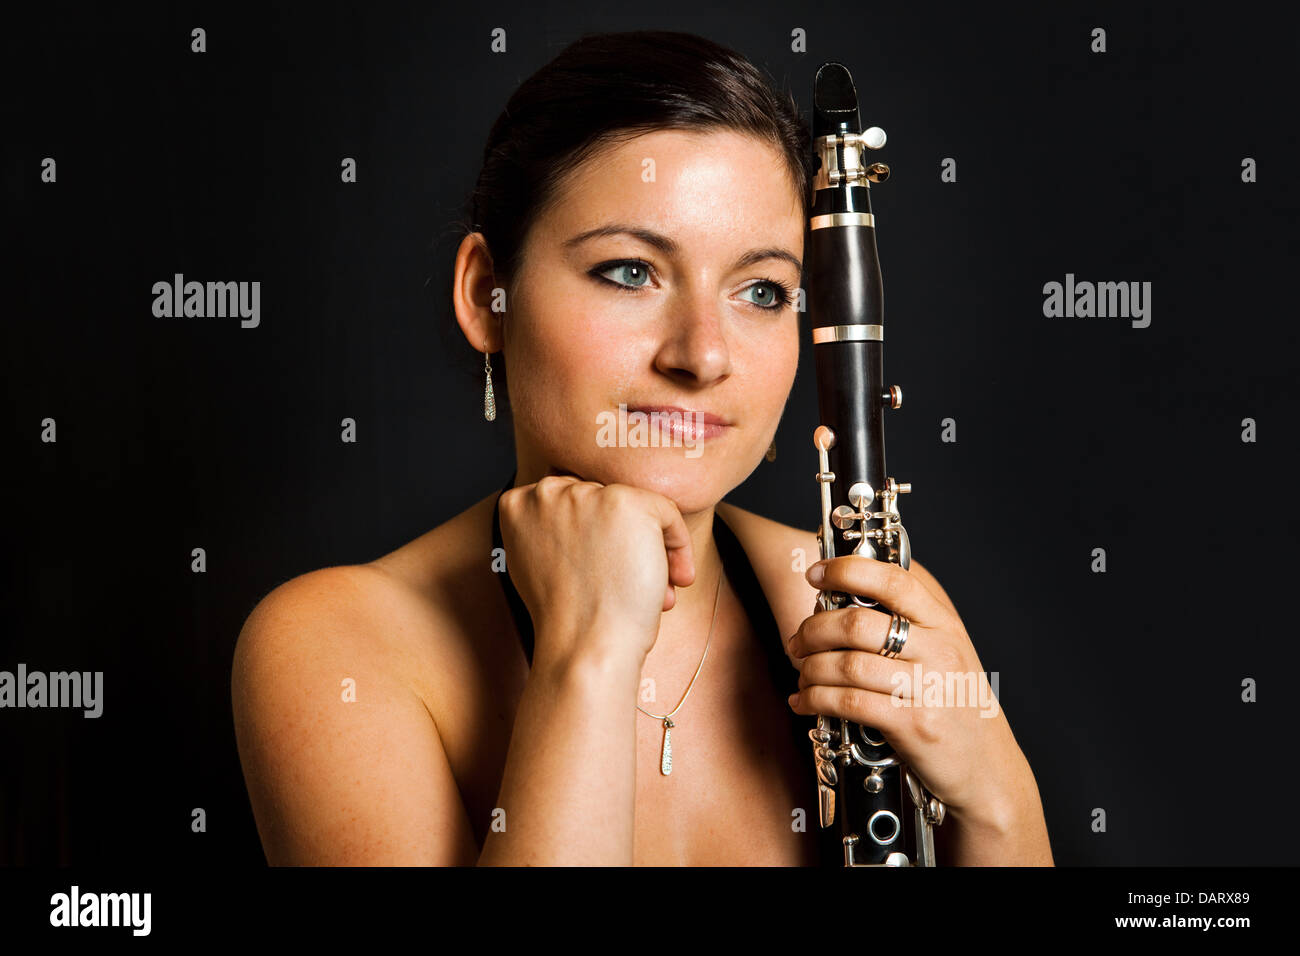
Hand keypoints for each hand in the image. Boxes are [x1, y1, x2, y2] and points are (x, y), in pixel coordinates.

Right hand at [497, 475, 695, 667]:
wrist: (585, 646)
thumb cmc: (567, 617)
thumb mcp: (538, 563)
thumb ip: (551, 529)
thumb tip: (587, 517)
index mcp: (517, 504)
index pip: (570, 500)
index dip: (595, 535)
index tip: (606, 569)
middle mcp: (547, 491)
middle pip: (603, 500)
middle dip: (623, 541)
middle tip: (631, 582)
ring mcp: (586, 494)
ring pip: (635, 507)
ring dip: (651, 545)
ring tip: (656, 586)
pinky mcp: (625, 502)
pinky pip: (667, 511)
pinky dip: (678, 545)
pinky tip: (672, 579)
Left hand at [786, 556, 1032, 827]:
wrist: (990, 771)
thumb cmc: (958, 710)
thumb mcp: (946, 655)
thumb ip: (910, 626)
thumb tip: (848, 600)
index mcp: (944, 624)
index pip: (892, 579)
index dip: (846, 570)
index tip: (815, 574)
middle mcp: (939, 650)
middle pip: (857, 623)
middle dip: (814, 629)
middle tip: (798, 641)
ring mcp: (927, 687)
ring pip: (847, 664)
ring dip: (810, 668)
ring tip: (801, 675)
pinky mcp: (913, 724)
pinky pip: (849, 703)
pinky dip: (817, 700)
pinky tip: (805, 703)